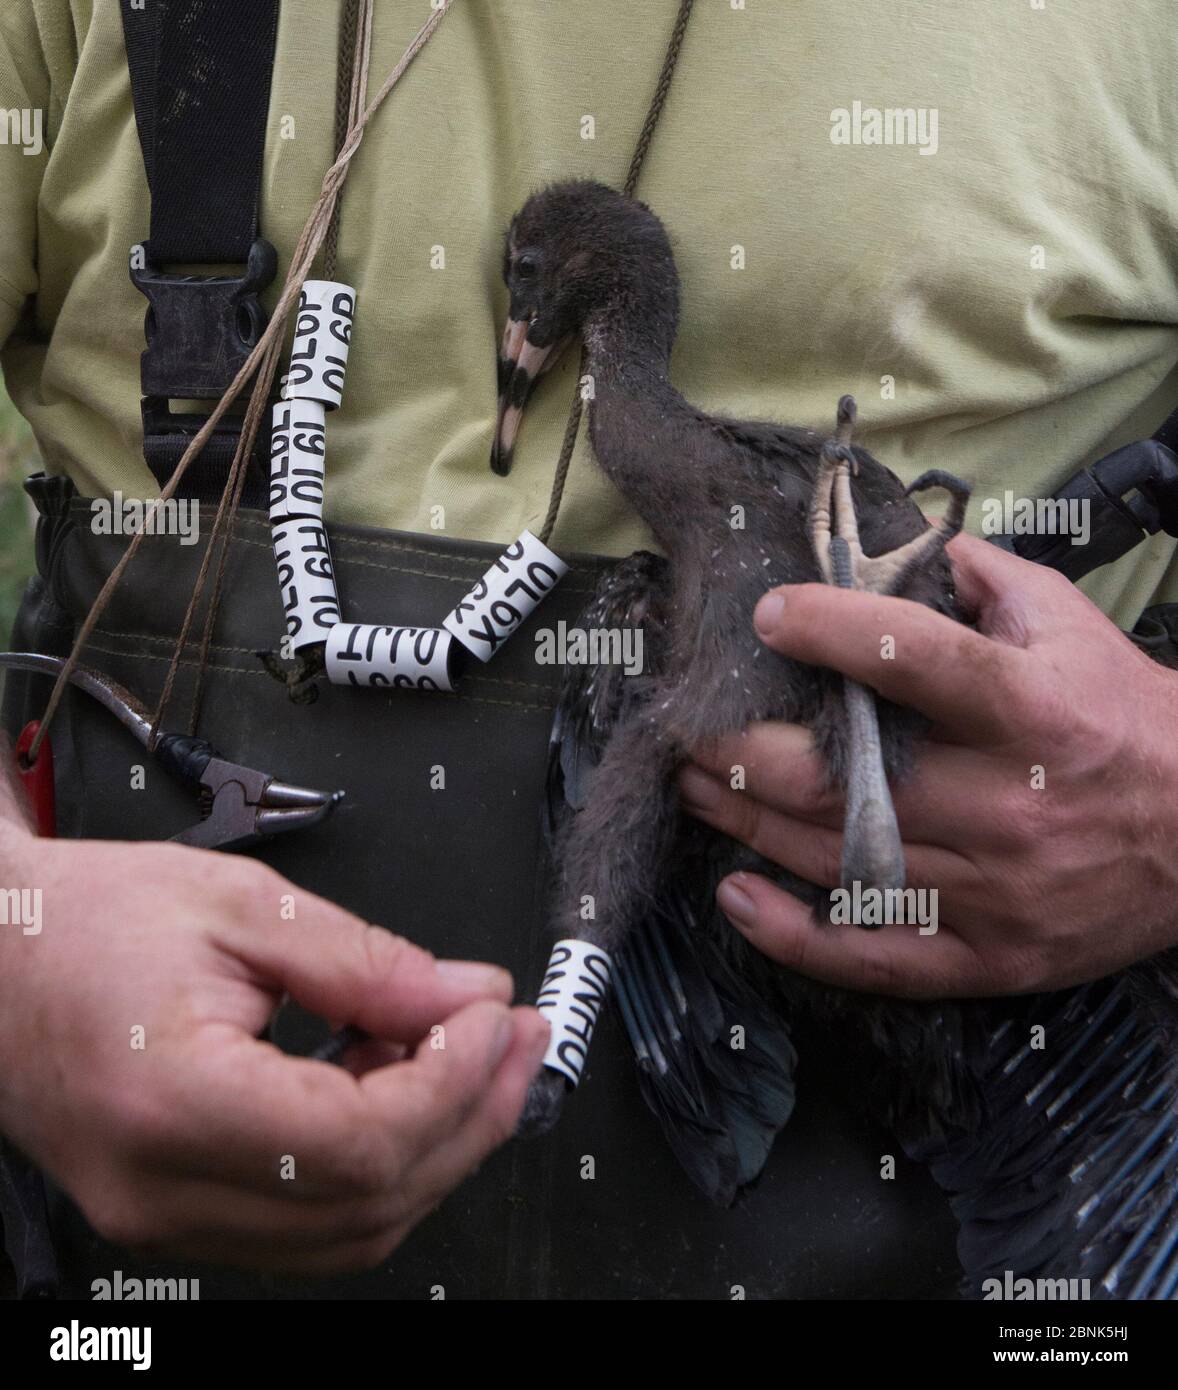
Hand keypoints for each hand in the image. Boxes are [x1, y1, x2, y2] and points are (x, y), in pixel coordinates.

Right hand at [0, 813, 547, 1272]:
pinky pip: (310, 1221)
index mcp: (170, 1100)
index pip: (357, 1146)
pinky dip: (377, 1161)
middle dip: (470, 1116)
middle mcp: (161, 1187)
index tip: (492, 1018)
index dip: (451, 1084)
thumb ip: (366, 962)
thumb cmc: (85, 922)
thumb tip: (467, 998)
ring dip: (435, 1145)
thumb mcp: (241, 906)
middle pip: (369, 1203)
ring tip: (473, 1052)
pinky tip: (399, 1081)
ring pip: (350, 1232)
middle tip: (517, 1038)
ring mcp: (164, 1217)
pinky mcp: (177, 1213)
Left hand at [678, 535, 1177, 998]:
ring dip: (746, 822)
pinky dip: (795, 935)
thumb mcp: (1072, 626)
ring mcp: (994, 891)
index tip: (767, 616)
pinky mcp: (989, 956)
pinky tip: (738, 896)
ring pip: (838, 859)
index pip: (914, 661)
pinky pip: (874, 956)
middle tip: (692, 726)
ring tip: (694, 786)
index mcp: (1032, 713)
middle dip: (745, 751)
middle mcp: (1007, 806)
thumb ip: (982, 578)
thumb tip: (890, 548)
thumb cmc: (1133, 721)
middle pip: (843, 780)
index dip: (828, 632)